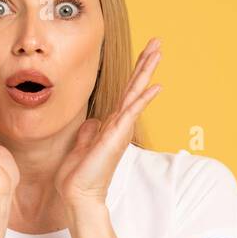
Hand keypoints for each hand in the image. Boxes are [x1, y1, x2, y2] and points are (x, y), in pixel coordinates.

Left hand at [55, 37, 162, 205]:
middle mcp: (119, 124)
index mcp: (110, 125)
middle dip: (146, 64)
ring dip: (146, 71)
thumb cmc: (78, 176)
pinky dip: (143, 98)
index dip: (134, 73)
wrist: (78, 195)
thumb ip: (88, 132)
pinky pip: (132, 112)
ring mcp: (120, 130)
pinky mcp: (116, 136)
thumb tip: (93, 120)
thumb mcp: (80, 146)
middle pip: (135, 87)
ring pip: (136, 93)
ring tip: (158, 51)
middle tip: (158, 42)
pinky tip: (155, 85)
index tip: (144, 54)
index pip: (125, 93)